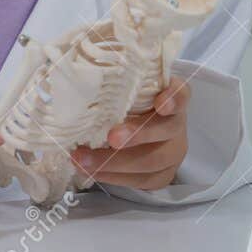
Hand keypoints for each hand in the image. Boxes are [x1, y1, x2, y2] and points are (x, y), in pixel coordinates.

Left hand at [71, 76, 190, 189]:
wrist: (146, 131)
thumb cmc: (128, 101)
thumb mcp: (125, 87)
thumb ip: (114, 80)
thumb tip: (71, 70)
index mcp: (170, 96)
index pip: (181, 93)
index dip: (173, 97)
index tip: (161, 101)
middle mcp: (176, 123)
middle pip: (166, 130)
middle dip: (137, 135)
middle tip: (111, 137)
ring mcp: (173, 150)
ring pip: (153, 160)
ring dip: (114, 163)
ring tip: (82, 160)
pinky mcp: (163, 174)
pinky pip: (142, 180)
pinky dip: (114, 178)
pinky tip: (90, 173)